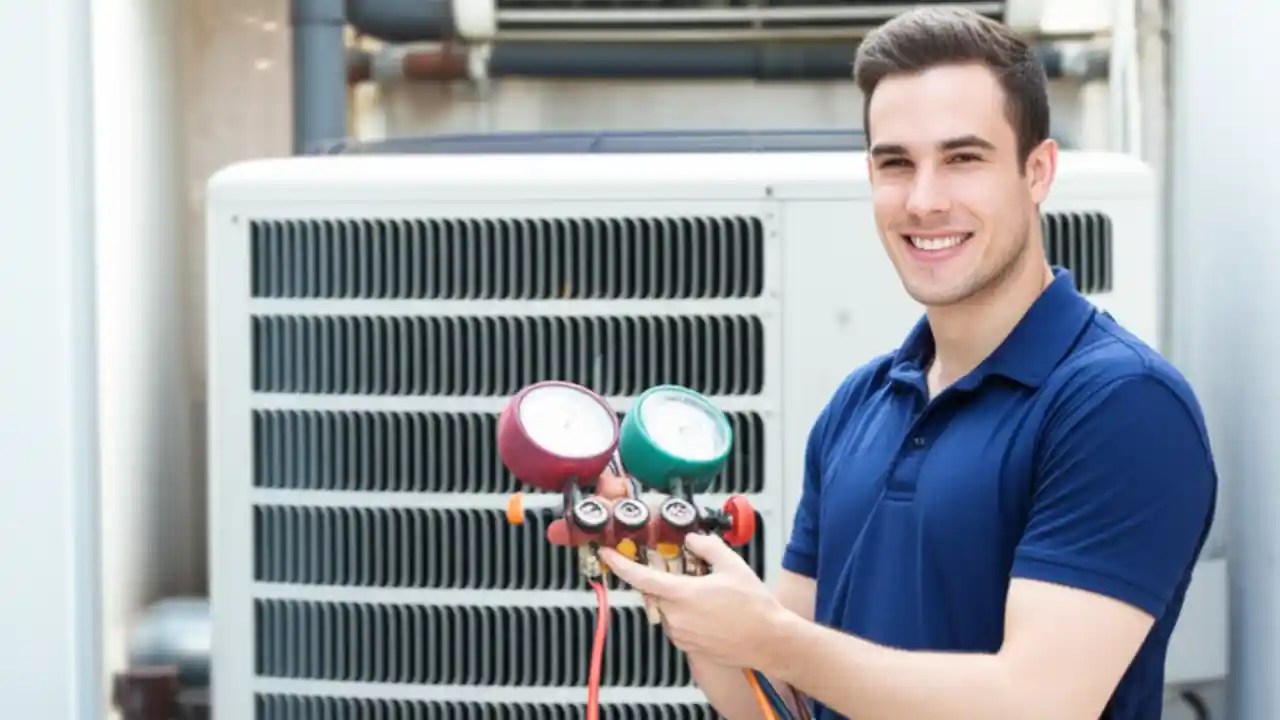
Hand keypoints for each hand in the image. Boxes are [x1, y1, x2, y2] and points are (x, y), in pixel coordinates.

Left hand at [598, 533, 791, 671]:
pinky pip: (676, 625)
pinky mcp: (689, 647)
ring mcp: (681, 635)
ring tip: (704, 593)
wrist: (769, 641)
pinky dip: (684, 613)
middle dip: (662, 580)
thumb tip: (693, 539)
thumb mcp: (732, 566)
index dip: (620, 565)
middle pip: (654, 593)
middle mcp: (676, 618)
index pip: (641, 578)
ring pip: (666, 609)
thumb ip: (707, 547)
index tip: (607, 554)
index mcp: (682, 596)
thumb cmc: (754, 607)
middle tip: (682, 571)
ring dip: (675, 598)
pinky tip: (708, 610)